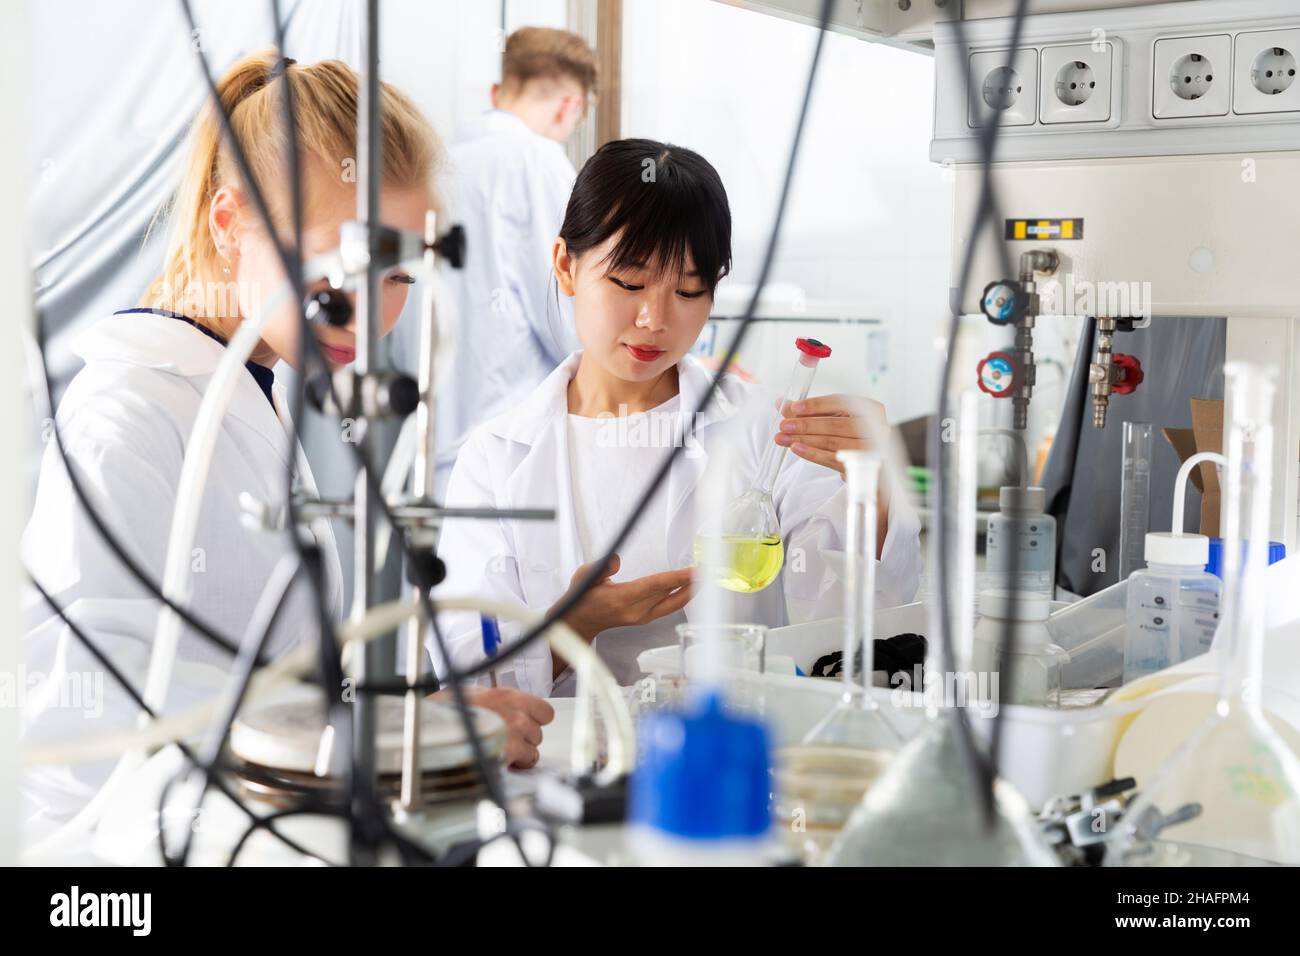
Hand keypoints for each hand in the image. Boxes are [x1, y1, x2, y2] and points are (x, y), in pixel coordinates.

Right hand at [454, 686, 554, 768]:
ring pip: (534, 749)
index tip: (527, 725)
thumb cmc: (445, 712)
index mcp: (506, 697)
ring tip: (502, 752)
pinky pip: (526, 761)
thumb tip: (504, 706)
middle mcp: (515, 713)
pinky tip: (501, 760)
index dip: (536, 721)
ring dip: (521, 753)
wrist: (433, 730)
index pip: (544, 711)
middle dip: (525, 739)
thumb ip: (495, 700)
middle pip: (538, 732)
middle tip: (508, 741)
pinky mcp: (508, 753)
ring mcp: (514, 734)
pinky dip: (516, 764)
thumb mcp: (470, 695)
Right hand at [551, 554, 693, 644]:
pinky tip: (690, 586)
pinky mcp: (646, 618)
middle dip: (691, 584)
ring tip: (705, 577)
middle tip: (710, 570)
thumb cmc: (582, 598)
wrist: (580, 622)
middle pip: (670, 597)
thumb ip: (600, 568)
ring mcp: (642, 617)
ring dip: (690, 591)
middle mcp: (635, 611)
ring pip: (673, 604)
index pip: (654, 587)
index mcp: (620, 600)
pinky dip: (682, 595)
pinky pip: (670, 606)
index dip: (676, 578)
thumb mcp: (582, 577)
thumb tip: (616, 559)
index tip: (694, 571)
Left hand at [773, 394, 887, 477]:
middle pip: (836, 424)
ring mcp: (871, 449)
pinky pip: (833, 459)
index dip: (816, 405)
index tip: (794, 407)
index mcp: (869, 409)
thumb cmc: (850, 438)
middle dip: (806, 425)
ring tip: (784, 438)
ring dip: (805, 440)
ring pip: (833, 442)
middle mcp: (875, 427)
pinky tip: (797, 449)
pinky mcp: (862, 468)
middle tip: (784, 426)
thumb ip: (810, 412)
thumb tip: (782, 403)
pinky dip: (812, 454)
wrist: (868, 467)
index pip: (840, 402)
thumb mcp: (833, 420)